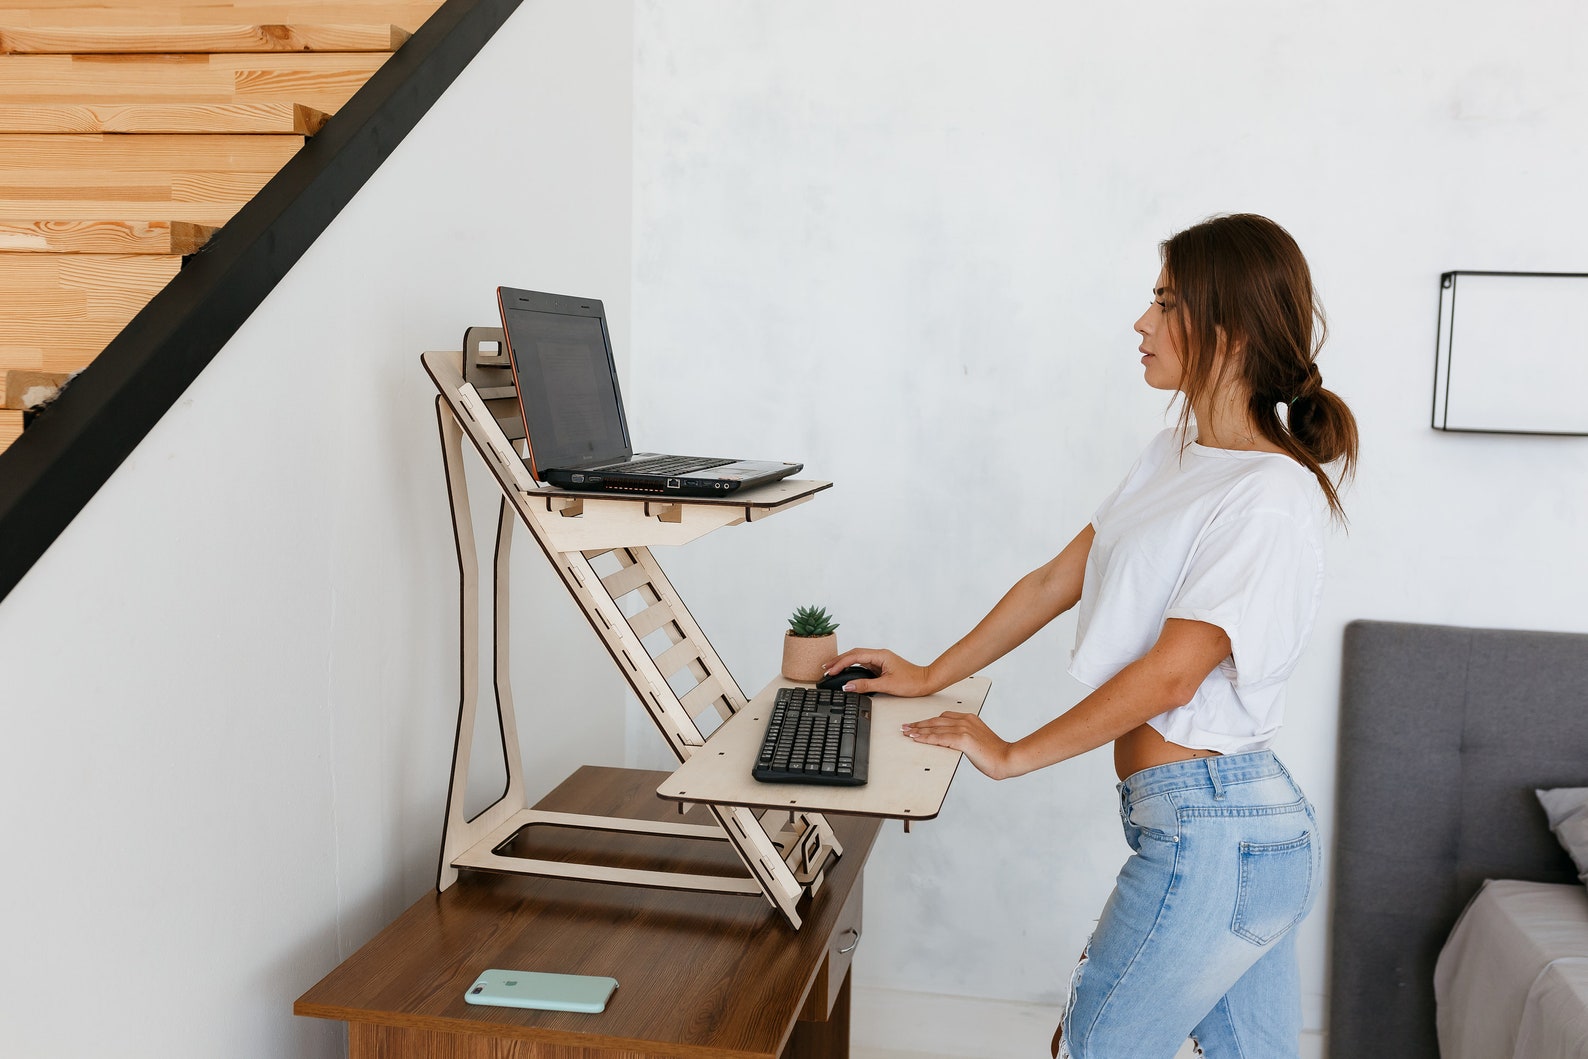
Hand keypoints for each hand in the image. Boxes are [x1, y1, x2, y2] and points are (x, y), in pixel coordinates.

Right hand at [822, 648, 936, 696]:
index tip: (830, 671)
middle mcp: (879, 655)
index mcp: (880, 655)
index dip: (840, 663)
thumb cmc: (911, 681)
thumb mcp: (886, 685)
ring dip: (844, 663)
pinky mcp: (881, 666)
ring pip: (857, 658)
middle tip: (825, 668)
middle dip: (838, 660)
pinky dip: (852, 667)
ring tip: (831, 669)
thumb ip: (865, 685)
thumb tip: (848, 685)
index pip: (855, 656)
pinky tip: (846, 671)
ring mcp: (880, 660)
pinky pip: (863, 664)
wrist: (926, 681)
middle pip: (853, 654)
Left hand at [902, 712, 1016, 779]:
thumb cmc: (994, 753)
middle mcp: (965, 720)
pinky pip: (939, 738)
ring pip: (935, 728)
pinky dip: (926, 738)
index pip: (943, 717)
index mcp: (969, 718)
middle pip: (936, 720)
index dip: (928, 721)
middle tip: (905, 727)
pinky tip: (917, 739)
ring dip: (919, 731)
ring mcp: (964, 728)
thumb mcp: (977, 740)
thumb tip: (949, 741)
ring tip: (907, 733)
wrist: (1007, 758)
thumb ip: (963, 737)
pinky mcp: (963, 739)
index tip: (916, 724)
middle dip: (919, 724)